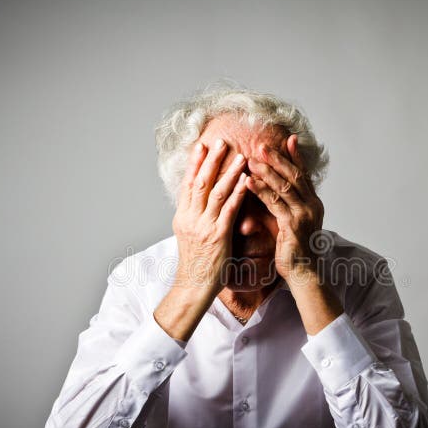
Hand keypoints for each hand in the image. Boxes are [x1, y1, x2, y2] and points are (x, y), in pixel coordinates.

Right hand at [172, 138, 247, 299]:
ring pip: (215, 192)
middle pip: (200, 182)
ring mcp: (203, 226)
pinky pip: (229, 210)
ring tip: (240, 156)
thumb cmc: (195, 263)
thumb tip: (198, 201)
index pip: (187, 184)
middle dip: (210, 160)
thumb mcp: (189, 235)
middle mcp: (190, 218)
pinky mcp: (218, 236)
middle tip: (220, 141)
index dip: (195, 163)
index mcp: (182, 217)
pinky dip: (237, 193)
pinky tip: (245, 181)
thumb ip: (194, 216)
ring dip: (228, 172)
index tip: (201, 146)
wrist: (194, 286)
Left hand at [245, 134, 325, 284]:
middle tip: (262, 144)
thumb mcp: (289, 223)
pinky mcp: (293, 225)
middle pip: (294, 175)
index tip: (288, 139)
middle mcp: (312, 205)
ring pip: (285, 186)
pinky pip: (275, 203)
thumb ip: (282, 206)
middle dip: (278, 158)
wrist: (303, 274)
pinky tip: (248, 181)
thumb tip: (270, 191)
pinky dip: (261, 190)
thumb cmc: (294, 251)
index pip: (303, 174)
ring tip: (251, 158)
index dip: (296, 156)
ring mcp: (304, 215)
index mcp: (313, 203)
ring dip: (267, 171)